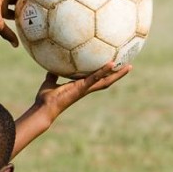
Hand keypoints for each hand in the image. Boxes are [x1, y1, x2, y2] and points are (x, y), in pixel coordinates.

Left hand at [11, 61, 129, 158]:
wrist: (44, 108)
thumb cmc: (45, 98)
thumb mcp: (50, 82)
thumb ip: (53, 75)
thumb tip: (51, 65)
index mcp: (80, 87)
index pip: (96, 80)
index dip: (105, 75)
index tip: (113, 67)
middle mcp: (85, 88)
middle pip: (105, 81)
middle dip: (117, 75)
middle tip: (128, 67)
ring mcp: (85, 89)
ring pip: (105, 80)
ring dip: (117, 74)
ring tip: (128, 66)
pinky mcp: (82, 88)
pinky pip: (95, 78)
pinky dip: (103, 70)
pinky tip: (112, 63)